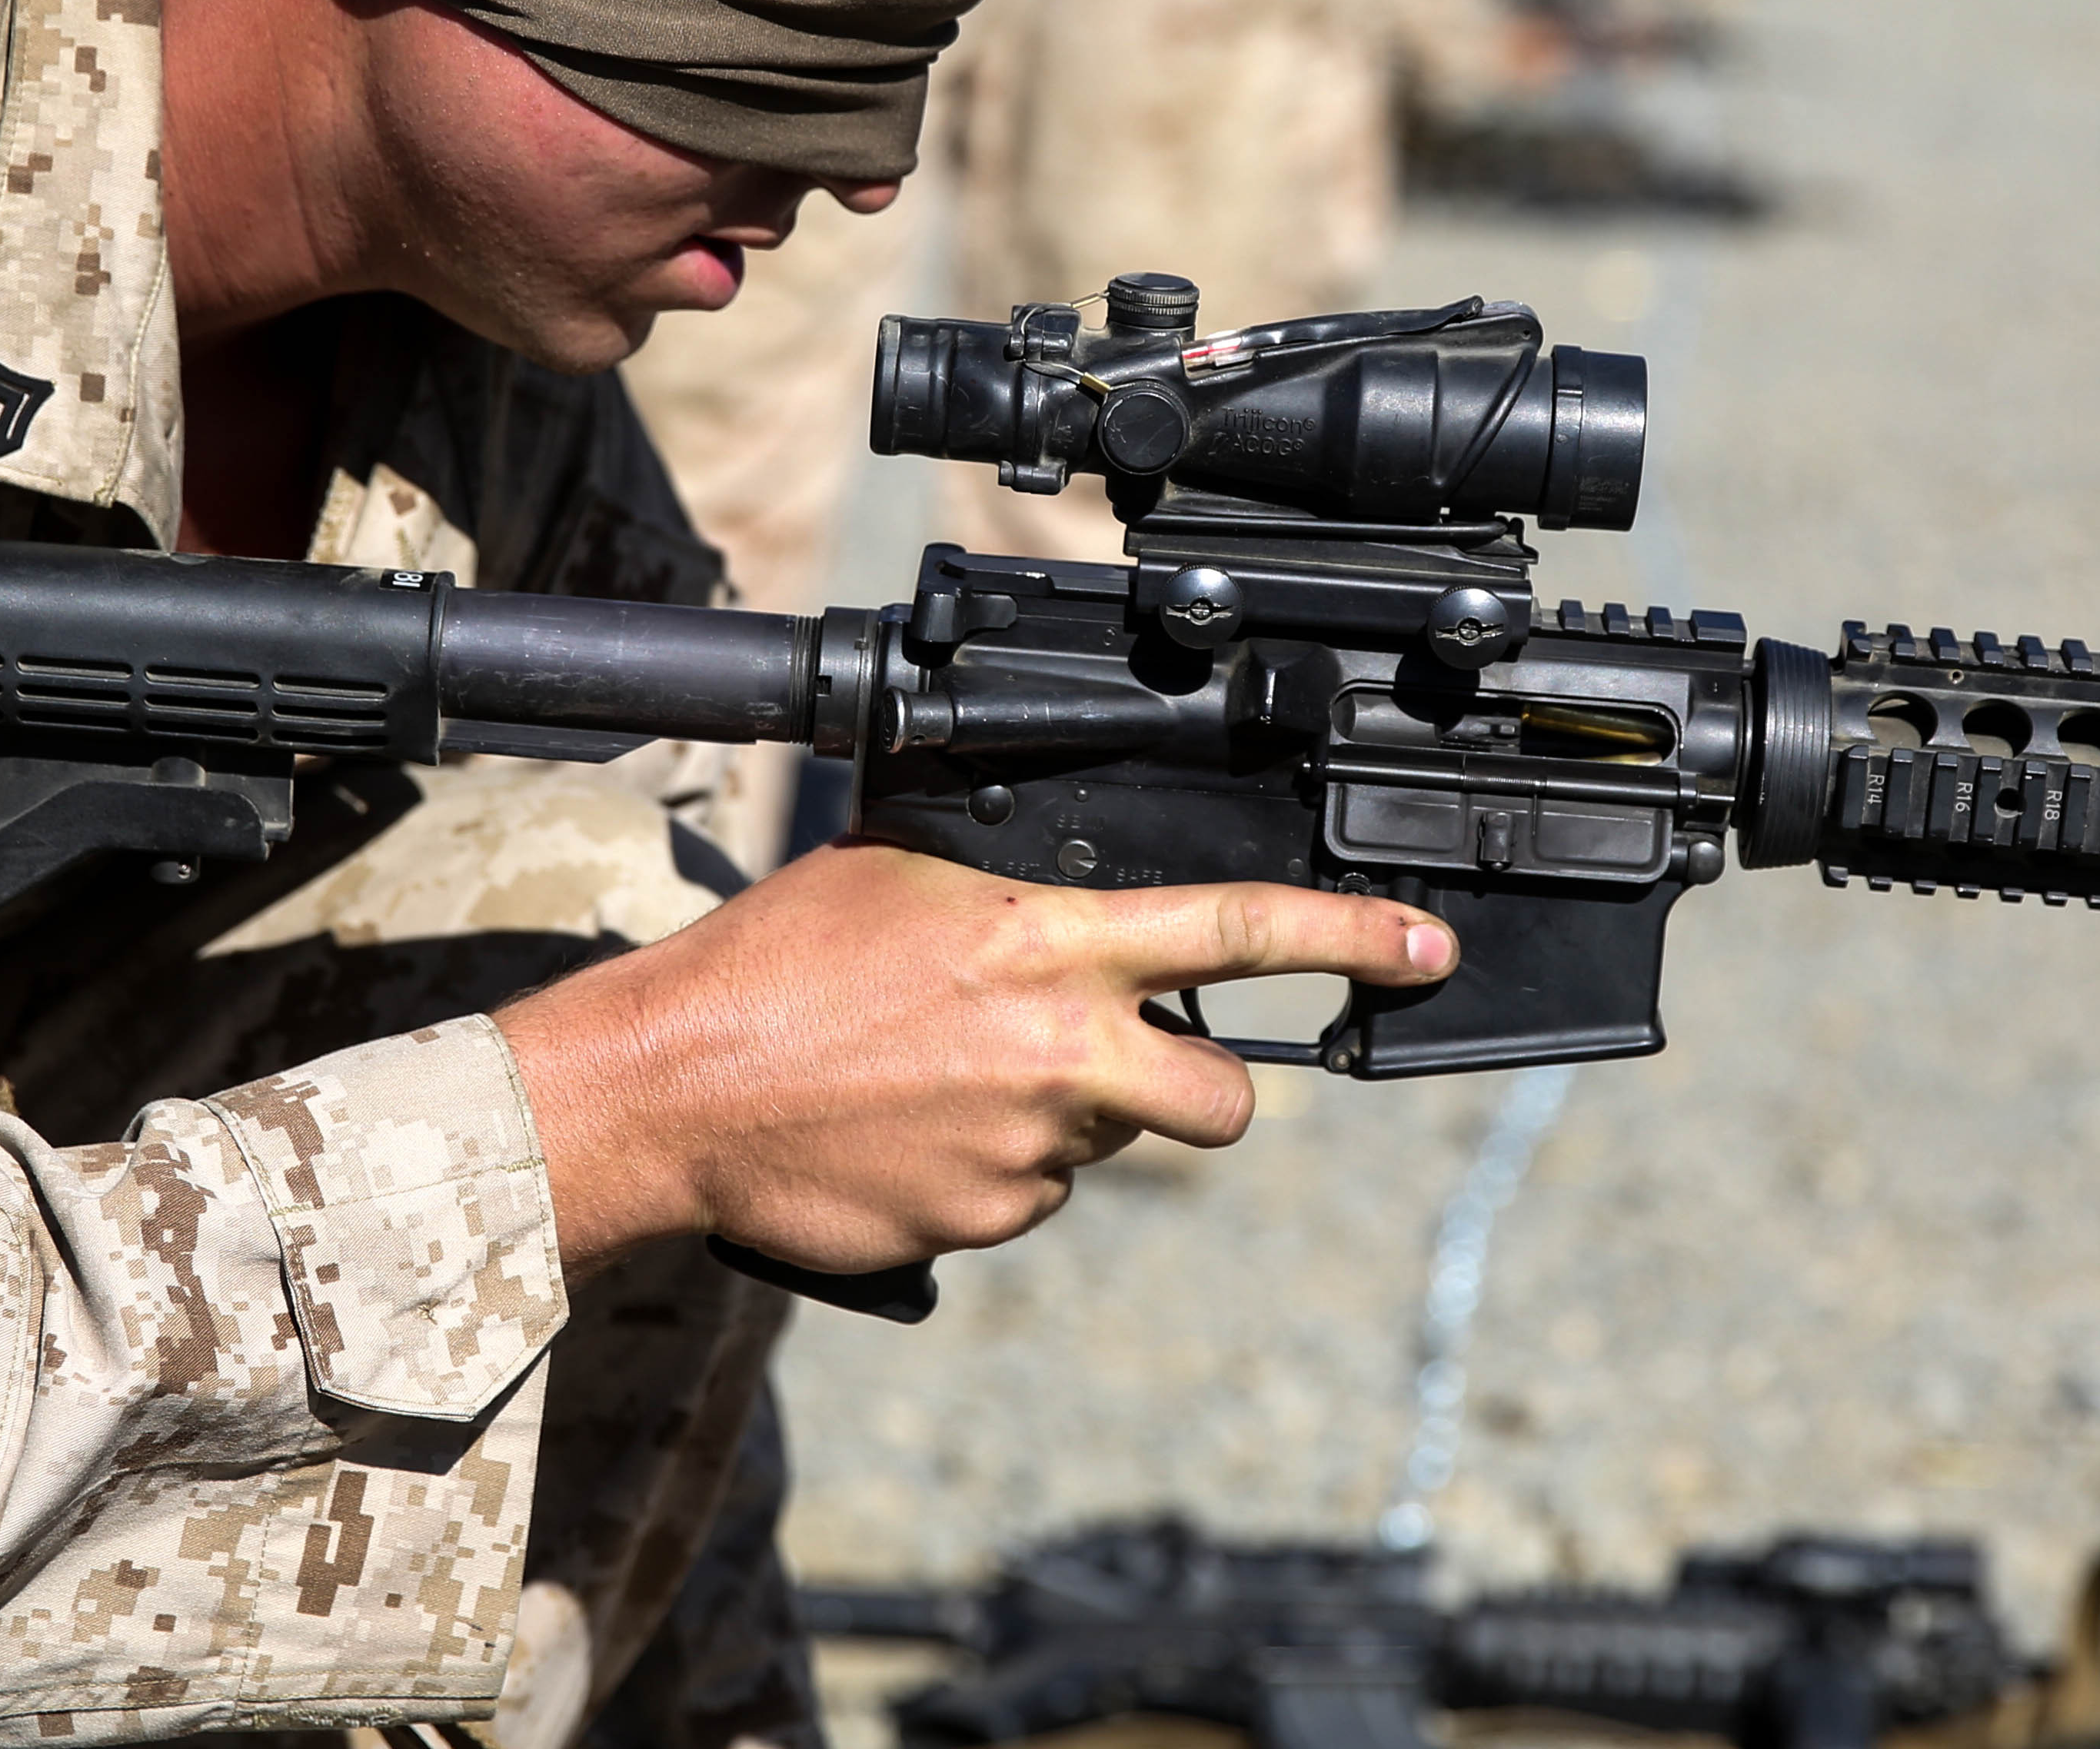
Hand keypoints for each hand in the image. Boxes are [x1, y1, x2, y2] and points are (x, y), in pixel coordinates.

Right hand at [498, 844, 1453, 1278]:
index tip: (1426, 947)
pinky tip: (907, 1134)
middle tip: (1135, 1067)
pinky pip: (1026, 1199)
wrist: (673, 1088)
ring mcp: (1028, 1151)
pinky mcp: (983, 1222)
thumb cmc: (770, 968)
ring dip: (1058, 1121)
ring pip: (1103, 1145)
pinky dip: (986, 1173)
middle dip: (1200, 1088)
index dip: (1352, 940)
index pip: (1238, 933)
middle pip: (1219, 1099)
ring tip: (941, 1084)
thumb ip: (1007, 892)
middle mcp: (1060, 1054)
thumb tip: (1055, 889)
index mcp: (1048, 949)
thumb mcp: (900, 877)